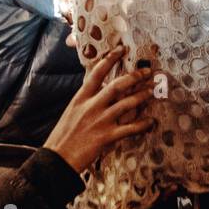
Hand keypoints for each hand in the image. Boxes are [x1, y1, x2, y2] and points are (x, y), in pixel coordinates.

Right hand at [43, 46, 153, 171]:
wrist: (57, 159)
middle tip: (146, 71)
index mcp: (81, 98)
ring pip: (127, 104)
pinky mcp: (107, 136)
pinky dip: (143, 125)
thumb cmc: (63, 136)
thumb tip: (99, 91)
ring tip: (151, 92)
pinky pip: (130, 128)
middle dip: (135, 76)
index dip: (110, 59)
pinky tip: (151, 122)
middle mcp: (92, 106)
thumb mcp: (71, 111)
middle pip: (117, 85)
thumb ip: (85, 100)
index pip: (97, 72)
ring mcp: (100, 120)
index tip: (122, 49)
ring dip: (142, 96)